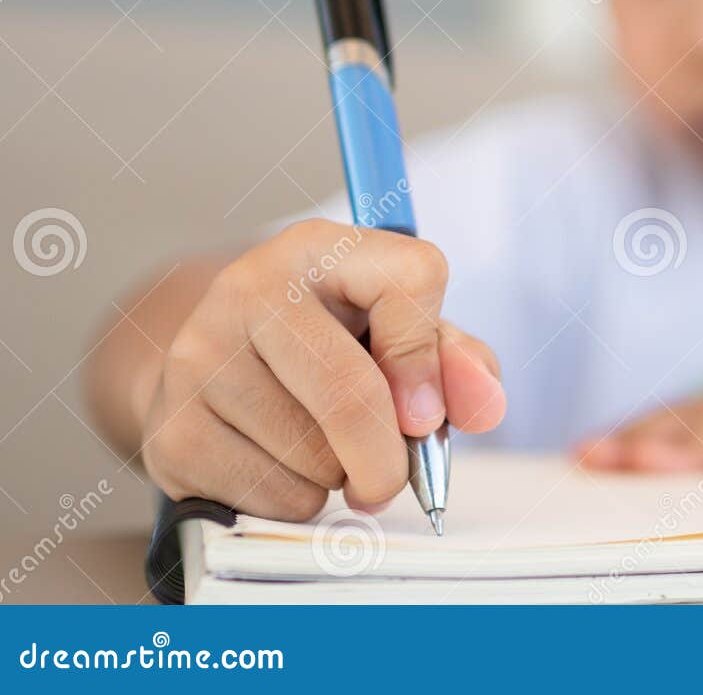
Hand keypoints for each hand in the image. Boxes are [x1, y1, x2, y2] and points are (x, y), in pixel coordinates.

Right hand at [138, 219, 505, 519]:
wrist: (216, 367)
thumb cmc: (330, 345)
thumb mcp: (402, 332)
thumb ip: (458, 361)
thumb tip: (486, 406)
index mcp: (321, 247)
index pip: (414, 279)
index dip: (433, 361)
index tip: (426, 414)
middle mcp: (251, 286)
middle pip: (352, 393)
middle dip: (389, 457)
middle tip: (392, 476)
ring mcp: (199, 355)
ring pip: (312, 455)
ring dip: (339, 477)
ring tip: (322, 447)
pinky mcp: (171, 426)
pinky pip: (268, 493)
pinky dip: (297, 501)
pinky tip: (281, 464)